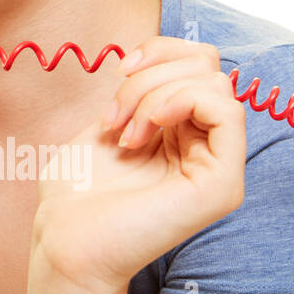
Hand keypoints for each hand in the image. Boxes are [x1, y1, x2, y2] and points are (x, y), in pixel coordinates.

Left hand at [29, 35, 246, 293]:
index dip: (159, 50)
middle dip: (150, 75)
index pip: (199, 61)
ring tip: (124, 133)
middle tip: (113, 118)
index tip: (119, 71)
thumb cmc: (75, 194)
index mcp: (181, 132)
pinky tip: (145, 131)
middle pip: (208, 65)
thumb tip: (158, 57)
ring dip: (155, 93)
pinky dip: (179, 101)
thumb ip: (140, 91)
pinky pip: (226, 109)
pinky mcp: (223, 183)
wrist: (66, 243)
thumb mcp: (106, 125)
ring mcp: (219, 167)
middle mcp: (206, 146)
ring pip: (216, 83)